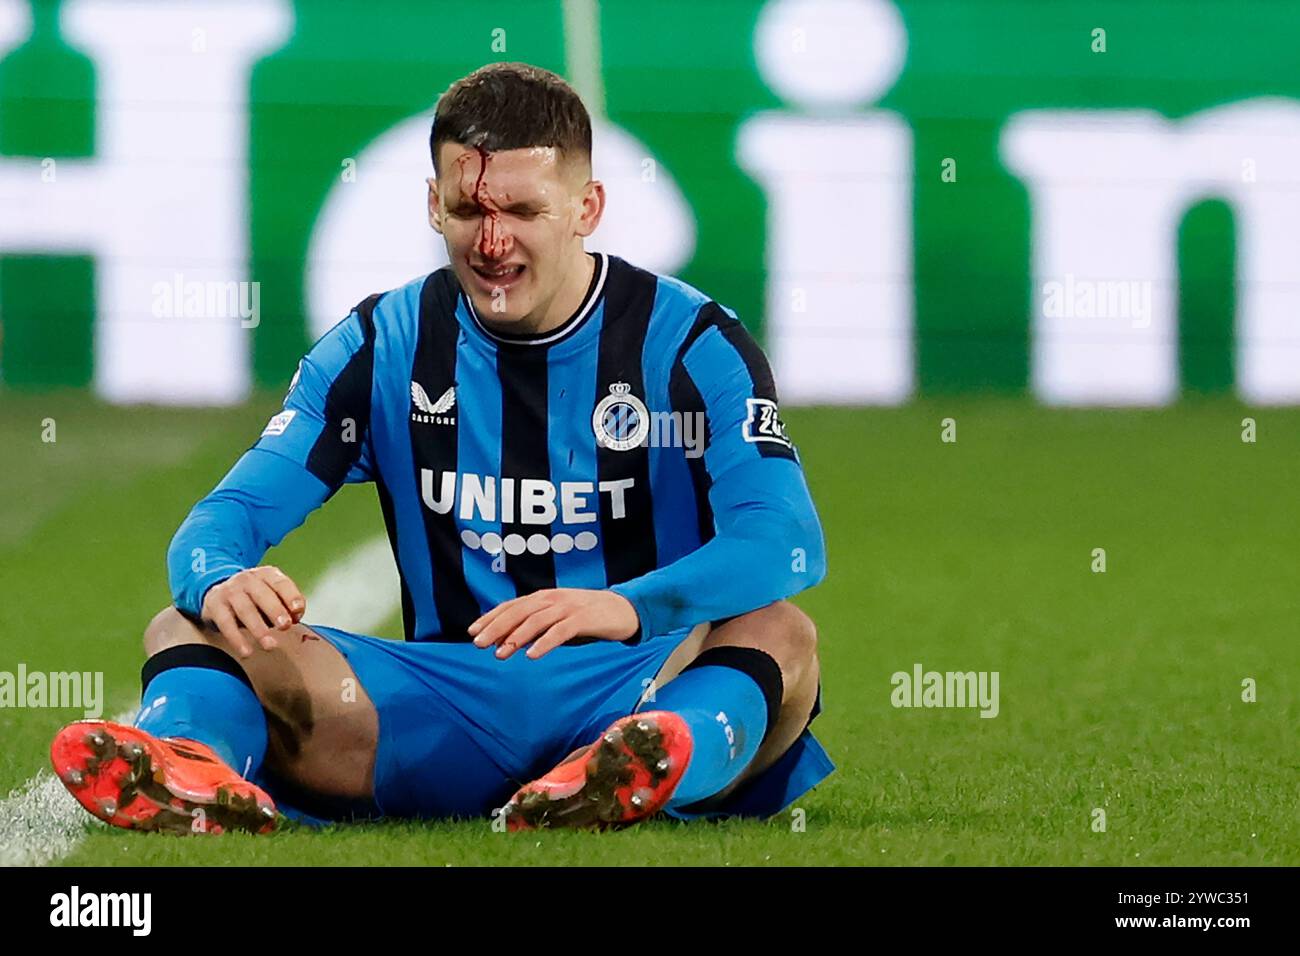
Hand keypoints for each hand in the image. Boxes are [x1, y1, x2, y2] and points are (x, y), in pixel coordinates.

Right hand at [201, 565, 305, 657]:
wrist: (217, 591)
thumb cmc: (253, 597)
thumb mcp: (271, 595)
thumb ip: (285, 604)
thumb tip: (295, 617)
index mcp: (266, 574)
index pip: (281, 583)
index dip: (291, 596)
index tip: (298, 610)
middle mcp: (248, 579)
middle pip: (262, 595)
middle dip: (275, 610)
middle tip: (285, 626)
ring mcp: (230, 591)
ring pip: (245, 610)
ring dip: (258, 628)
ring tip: (270, 645)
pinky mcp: (215, 605)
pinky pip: (226, 623)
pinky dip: (237, 639)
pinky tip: (246, 652)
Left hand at [468, 588, 638, 659]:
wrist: (625, 609)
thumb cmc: (588, 617)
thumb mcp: (559, 620)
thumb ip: (537, 628)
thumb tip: (507, 642)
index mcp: (545, 597)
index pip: (512, 606)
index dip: (491, 617)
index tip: (472, 631)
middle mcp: (553, 599)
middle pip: (519, 611)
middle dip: (496, 627)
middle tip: (478, 643)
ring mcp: (569, 607)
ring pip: (536, 620)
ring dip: (516, 637)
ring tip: (500, 653)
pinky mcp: (584, 619)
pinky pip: (560, 631)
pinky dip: (545, 642)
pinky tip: (532, 655)